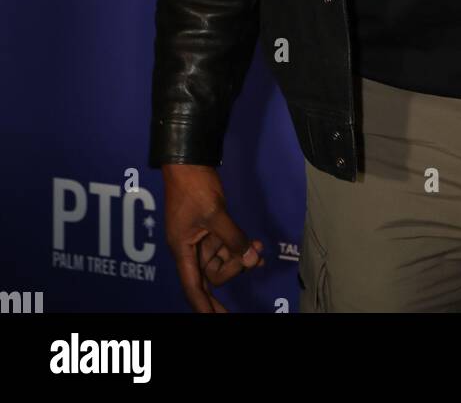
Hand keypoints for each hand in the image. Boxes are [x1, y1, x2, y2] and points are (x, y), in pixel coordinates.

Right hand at [162, 163, 263, 312]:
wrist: (189, 161)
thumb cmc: (193, 186)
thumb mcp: (215, 213)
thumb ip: (233, 239)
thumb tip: (252, 260)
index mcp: (182, 250)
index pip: (193, 287)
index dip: (204, 307)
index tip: (216, 319)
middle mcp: (190, 248)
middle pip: (212, 274)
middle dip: (234, 269)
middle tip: (253, 258)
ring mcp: (200, 238)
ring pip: (222, 260)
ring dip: (241, 256)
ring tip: (258, 247)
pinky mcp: (210, 228)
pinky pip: (227, 246)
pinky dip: (240, 247)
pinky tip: (255, 246)